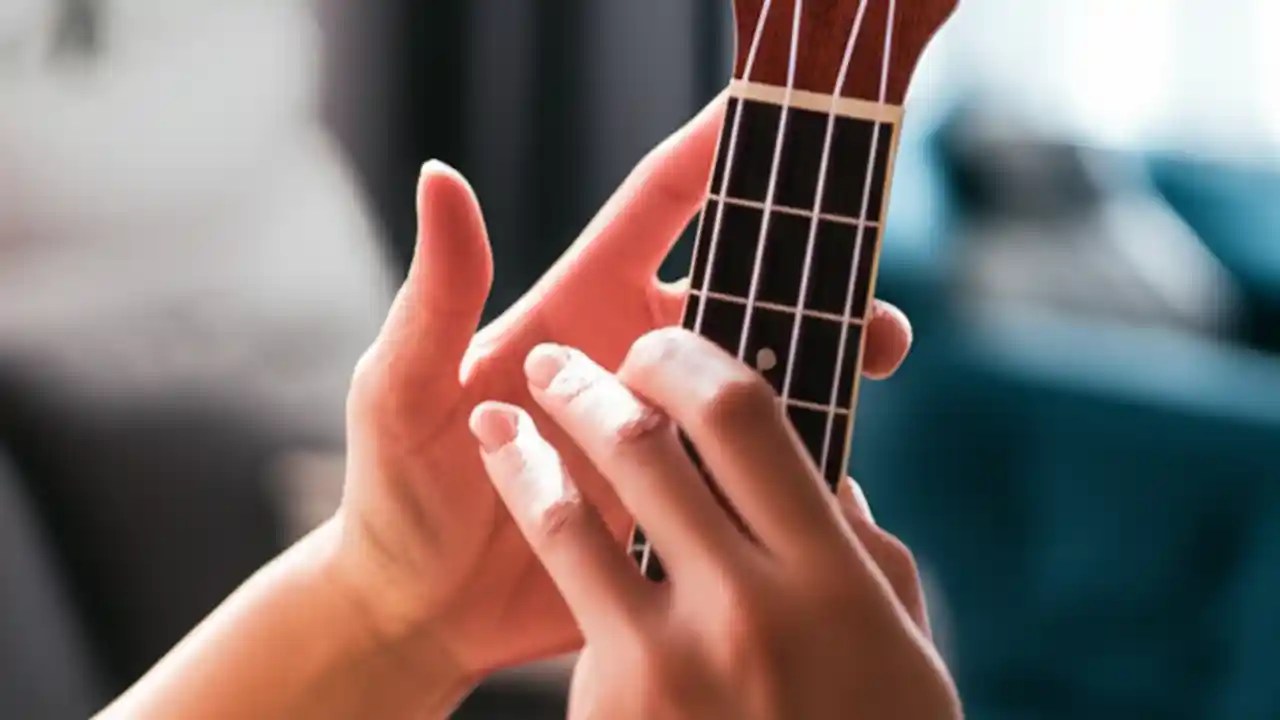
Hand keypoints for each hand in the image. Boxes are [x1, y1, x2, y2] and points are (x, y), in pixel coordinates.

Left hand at [331, 97, 916, 690]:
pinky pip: (752, 469)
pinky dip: (797, 454)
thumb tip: (440, 175)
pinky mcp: (683, 501)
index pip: (662, 206)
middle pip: (741, 288)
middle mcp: (634, 359)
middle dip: (809, 272)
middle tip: (864, 285)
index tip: (770, 117)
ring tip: (873, 355)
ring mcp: (665, 431)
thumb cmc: (397, 488)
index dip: (714, 153)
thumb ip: (438, 293)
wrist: (420, 608)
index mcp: (580, 307)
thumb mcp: (402, 386)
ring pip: (761, 374)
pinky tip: (837, 455)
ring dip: (823, 357)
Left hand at [469, 330, 956, 718]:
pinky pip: (573, 586)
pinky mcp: (614, 703)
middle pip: (648, 441)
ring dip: (534, 440)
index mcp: (834, 577)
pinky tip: (526, 484)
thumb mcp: (898, 647)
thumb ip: (864, 551)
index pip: (745, 415)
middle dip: (597, 380)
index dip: (693, 357)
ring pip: (577, 509)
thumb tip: (822, 470)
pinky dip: (543, 517)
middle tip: (572, 359)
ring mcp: (672, 660)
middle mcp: (751, 606)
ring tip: (508, 409)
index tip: (666, 345)